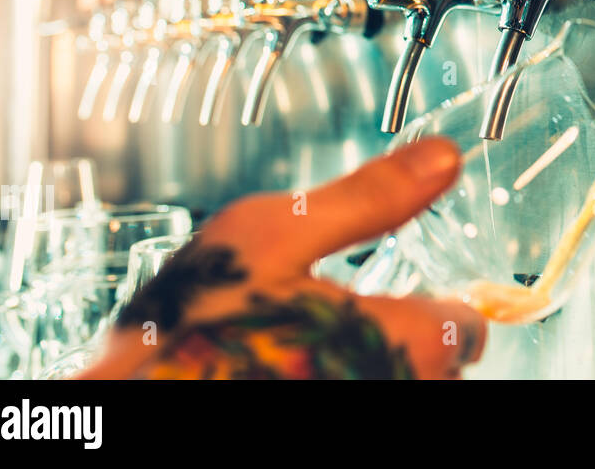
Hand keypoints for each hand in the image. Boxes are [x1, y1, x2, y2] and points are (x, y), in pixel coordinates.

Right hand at [79, 139, 484, 379]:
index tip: (414, 296)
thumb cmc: (186, 328)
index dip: (445, 307)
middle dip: (414, 343)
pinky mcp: (327, 436)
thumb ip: (368, 198)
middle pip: (442, 372)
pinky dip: (349, 381)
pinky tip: (296, 372)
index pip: (468, 333)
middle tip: (349, 322)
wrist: (126, 397)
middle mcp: (393, 391)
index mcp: (401, 343)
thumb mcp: (271, 236)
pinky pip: (367, 399)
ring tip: (318, 353)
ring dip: (381, 368)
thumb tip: (443, 158)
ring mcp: (358, 417)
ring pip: (405, 391)